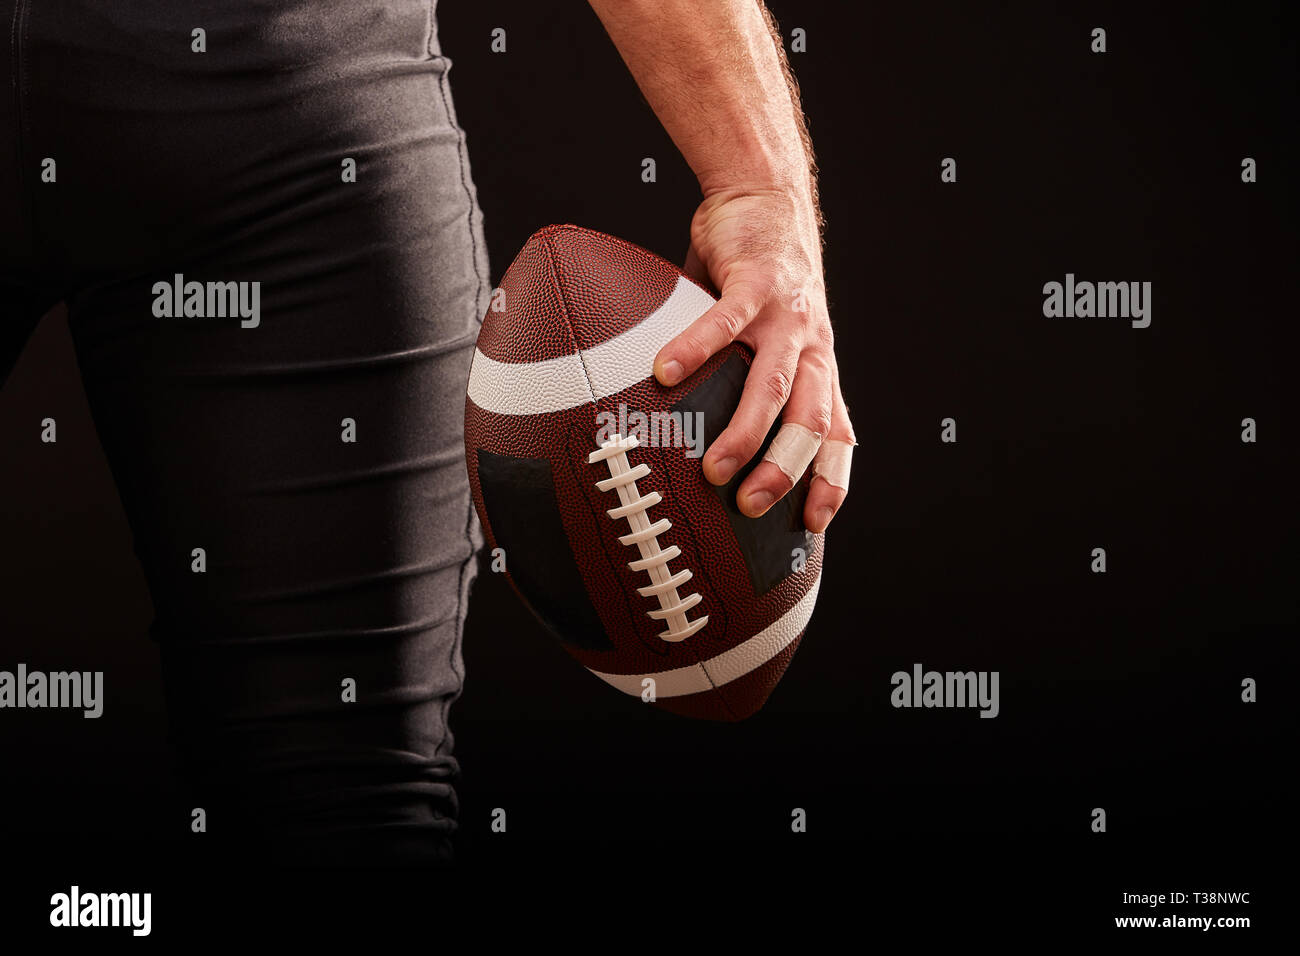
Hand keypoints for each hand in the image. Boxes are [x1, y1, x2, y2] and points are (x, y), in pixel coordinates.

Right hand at [653, 186, 855, 533]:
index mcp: (818, 366)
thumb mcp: (765, 336)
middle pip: (811, 421)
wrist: (766, 195)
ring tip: (715, 469)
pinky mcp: (755, 282)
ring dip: (747, 432)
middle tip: (751, 507)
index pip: (837, 434)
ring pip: (775, 385)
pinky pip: (724, 323)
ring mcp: (786, 316)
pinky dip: (696, 348)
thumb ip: (743, 378)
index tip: (813, 525)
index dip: (830, 480)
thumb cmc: (758, 275)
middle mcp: (811, 347)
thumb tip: (693, 428)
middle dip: (786, 469)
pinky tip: (665, 372)